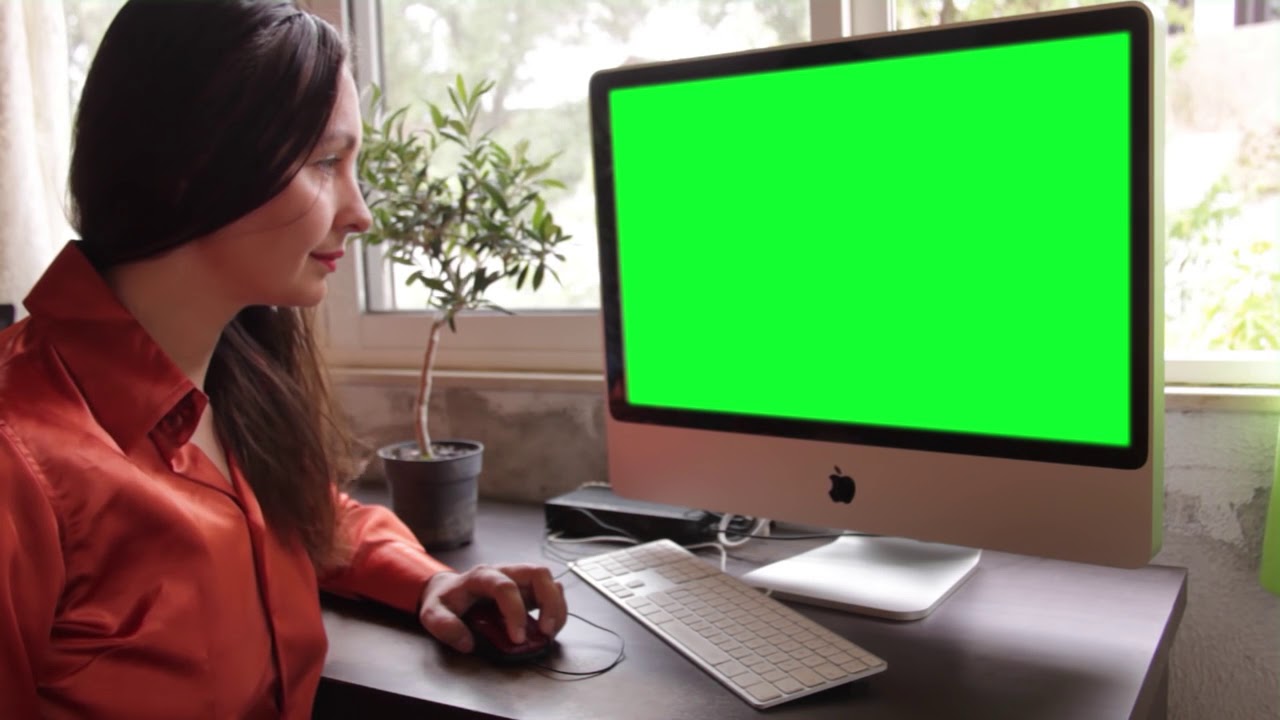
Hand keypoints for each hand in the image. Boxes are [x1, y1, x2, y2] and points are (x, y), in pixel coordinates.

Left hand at [418, 563, 566, 652]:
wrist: (448, 590)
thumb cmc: (444, 601)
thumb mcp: (432, 613)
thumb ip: (444, 626)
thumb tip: (467, 643)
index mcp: (481, 576)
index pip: (505, 587)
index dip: (515, 612)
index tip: (517, 638)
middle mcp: (504, 572)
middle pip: (537, 573)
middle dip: (548, 601)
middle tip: (546, 630)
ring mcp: (518, 578)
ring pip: (549, 580)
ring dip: (556, 606)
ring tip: (550, 632)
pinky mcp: (527, 589)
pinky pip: (550, 590)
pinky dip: (556, 608)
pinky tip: (550, 627)